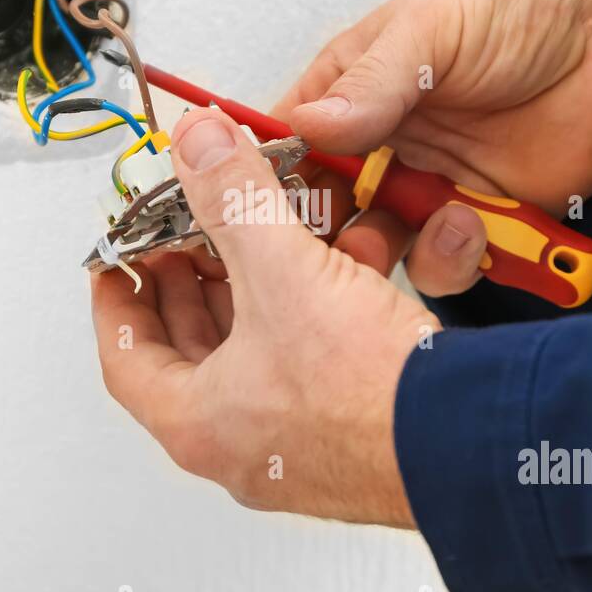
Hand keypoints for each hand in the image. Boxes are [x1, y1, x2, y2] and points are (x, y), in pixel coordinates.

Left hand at [92, 109, 437, 526]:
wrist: (473, 447)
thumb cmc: (372, 399)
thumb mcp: (286, 274)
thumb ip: (234, 199)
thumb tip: (197, 144)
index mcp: (199, 421)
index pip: (124, 357)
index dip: (117, 295)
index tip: (121, 257)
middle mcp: (242, 444)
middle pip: (191, 350)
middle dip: (192, 280)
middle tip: (190, 234)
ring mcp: (295, 446)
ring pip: (256, 350)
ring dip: (259, 285)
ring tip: (266, 232)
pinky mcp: (348, 433)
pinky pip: (310, 360)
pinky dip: (314, 308)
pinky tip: (339, 266)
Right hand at [274, 0, 591, 296]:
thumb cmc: (521, 9)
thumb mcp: (434, 30)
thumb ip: (372, 83)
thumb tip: (307, 124)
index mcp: (352, 89)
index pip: (285, 140)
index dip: (267, 178)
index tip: (262, 209)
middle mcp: (378, 144)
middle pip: (320, 208)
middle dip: (324, 234)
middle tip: (344, 238)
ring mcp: (423, 186)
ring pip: (375, 245)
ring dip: (388, 251)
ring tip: (432, 220)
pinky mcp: (472, 220)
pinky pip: (439, 262)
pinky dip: (449, 259)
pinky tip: (473, 226)